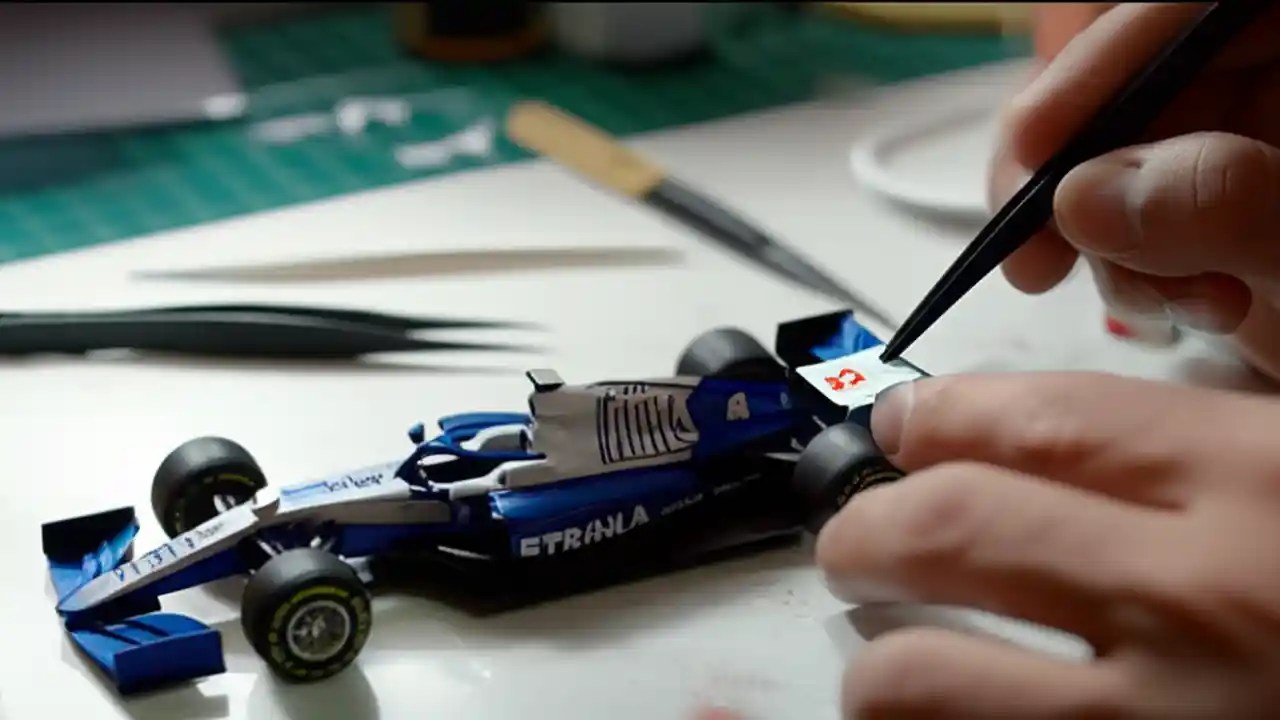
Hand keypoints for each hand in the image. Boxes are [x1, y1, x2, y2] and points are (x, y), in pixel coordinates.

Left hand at [816, 373, 1279, 717]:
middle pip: (953, 526)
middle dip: (867, 529)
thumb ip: (1192, 460)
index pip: (1039, 418)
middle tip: (852, 544)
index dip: (940, 418)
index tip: (901, 426)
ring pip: (928, 673)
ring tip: (879, 665)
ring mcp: (1171, 711)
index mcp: (1256, 475)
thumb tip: (1038, 443)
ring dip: (877, 664)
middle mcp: (1204, 588)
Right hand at [989, 3, 1279, 377]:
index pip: (1194, 15)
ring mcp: (1261, 139)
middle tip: (1038, 263)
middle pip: (1148, 87)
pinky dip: (1131, 262)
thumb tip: (1084, 195)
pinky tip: (1179, 306)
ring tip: (1169, 307)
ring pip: (1130, 153)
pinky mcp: (1234, 197)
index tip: (1028, 159)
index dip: (1098, 74)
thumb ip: (1227, 210)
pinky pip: (1141, 207)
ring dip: (1113, 240)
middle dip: (1087, 179)